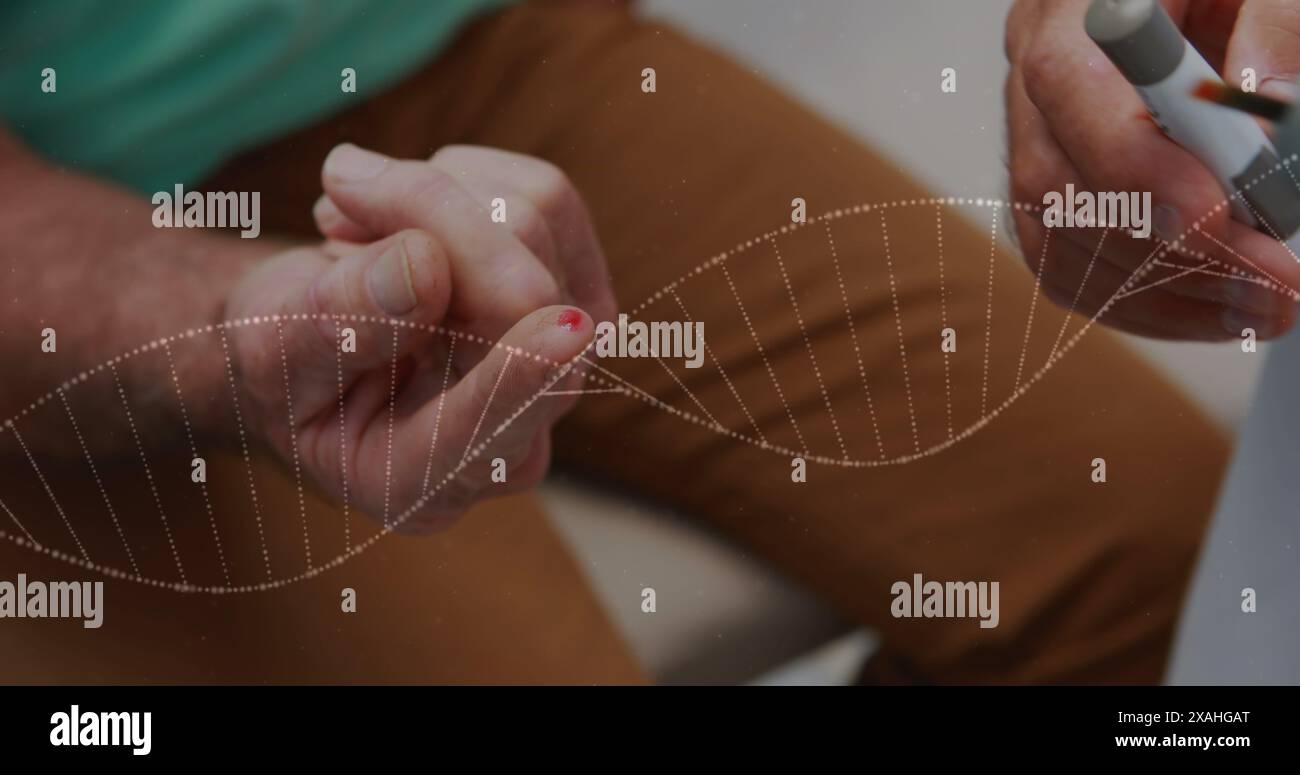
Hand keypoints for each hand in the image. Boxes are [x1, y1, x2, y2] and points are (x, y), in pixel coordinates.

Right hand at [223, 144, 615, 532]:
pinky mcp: (578, 297)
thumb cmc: (284, 362)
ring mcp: (561, 368)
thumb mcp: (272, 352)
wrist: (310, 343)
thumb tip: (422, 263)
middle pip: (520, 291)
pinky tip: (413, 221)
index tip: (565, 331)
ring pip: (535, 225)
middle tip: (337, 197)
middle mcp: (516, 436)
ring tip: (362, 230)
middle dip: (426, 216)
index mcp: (425, 484)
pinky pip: (545, 198)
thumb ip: (335, 323)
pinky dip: (470, 182)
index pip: (488, 428)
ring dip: (435, 197)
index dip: (522, 374)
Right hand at [1006, 0, 1299, 339]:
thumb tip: (1275, 113)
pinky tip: (1218, 308)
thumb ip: (1281, 26)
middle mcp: (1035, 77)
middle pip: (1055, 183)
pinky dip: (1145, 304)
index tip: (1219, 218)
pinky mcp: (1052, 197)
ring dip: (1163, 292)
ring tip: (1264, 305)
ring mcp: (1035, 141)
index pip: (1066, 87)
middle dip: (1167, 251)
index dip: (1132, 165)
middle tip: (1273, 284)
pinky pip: (1070, 270)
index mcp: (1074, 4)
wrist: (1210, 10)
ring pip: (1059, 241)